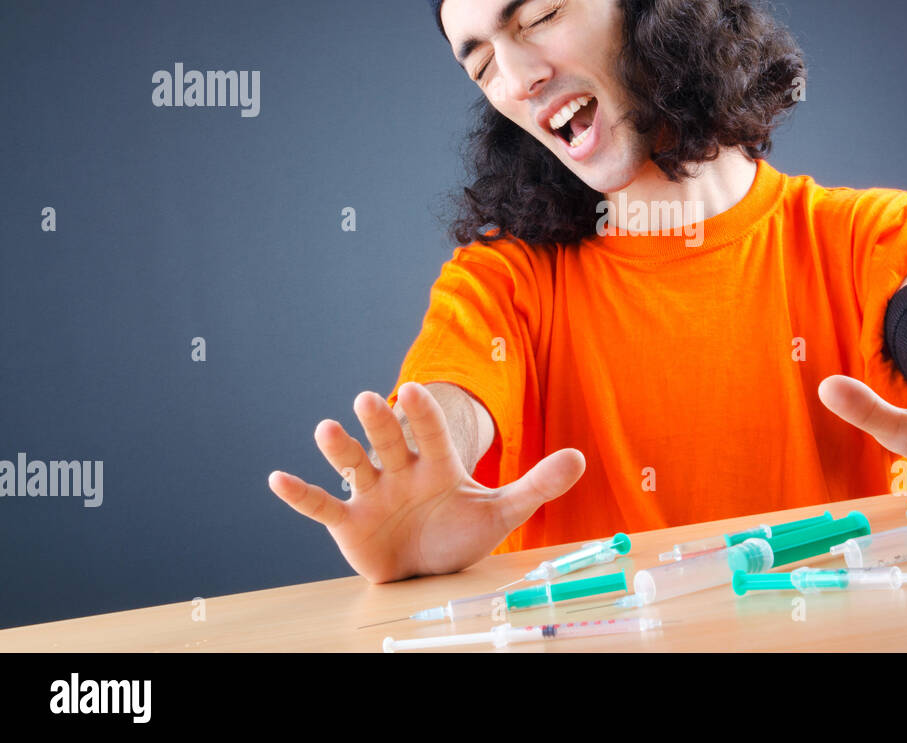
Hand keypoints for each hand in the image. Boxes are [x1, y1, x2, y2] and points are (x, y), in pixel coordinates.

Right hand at [268, 382, 584, 581]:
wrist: (430, 567)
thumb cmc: (460, 532)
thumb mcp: (503, 512)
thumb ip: (538, 484)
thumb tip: (581, 457)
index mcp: (437, 465)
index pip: (431, 435)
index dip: (423, 415)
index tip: (416, 388)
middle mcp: (401, 472)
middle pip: (390, 441)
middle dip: (380, 423)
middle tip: (368, 398)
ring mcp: (373, 495)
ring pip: (354, 466)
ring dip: (340, 449)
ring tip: (326, 428)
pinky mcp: (349, 523)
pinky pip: (321, 507)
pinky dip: (300, 494)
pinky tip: (276, 478)